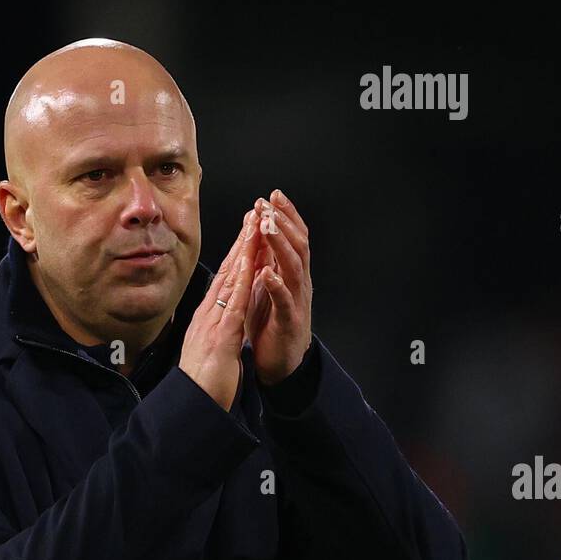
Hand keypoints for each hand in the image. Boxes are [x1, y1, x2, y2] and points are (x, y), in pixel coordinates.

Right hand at [179, 208, 260, 411]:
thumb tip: (220, 323)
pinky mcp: (221, 336)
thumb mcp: (210, 351)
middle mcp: (208, 315)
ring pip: (232, 280)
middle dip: (242, 240)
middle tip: (254, 211)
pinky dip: (244, 281)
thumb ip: (216, 333)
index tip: (248, 231)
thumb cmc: (203, 385)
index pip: (226, 280)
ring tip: (256, 223)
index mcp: (208, 319)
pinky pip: (235, 303)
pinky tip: (252, 261)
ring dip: (244, 250)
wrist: (193, 407)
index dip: (238, 253)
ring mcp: (213, 323)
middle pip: (229, 271)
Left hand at [244, 189, 312, 386]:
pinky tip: (268, 273)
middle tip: (269, 203)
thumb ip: (267, 262)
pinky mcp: (289, 322)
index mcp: (292, 274)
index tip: (272, 196)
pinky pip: (285, 301)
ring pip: (294, 267)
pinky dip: (277, 286)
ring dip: (281, 245)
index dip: (285, 216)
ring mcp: (296, 302)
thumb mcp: (268, 287)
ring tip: (268, 227)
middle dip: (283, 222)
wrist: (281, 364)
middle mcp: (299, 284)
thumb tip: (261, 234)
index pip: (293, 237)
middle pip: (297, 245)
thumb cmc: (271, 325)